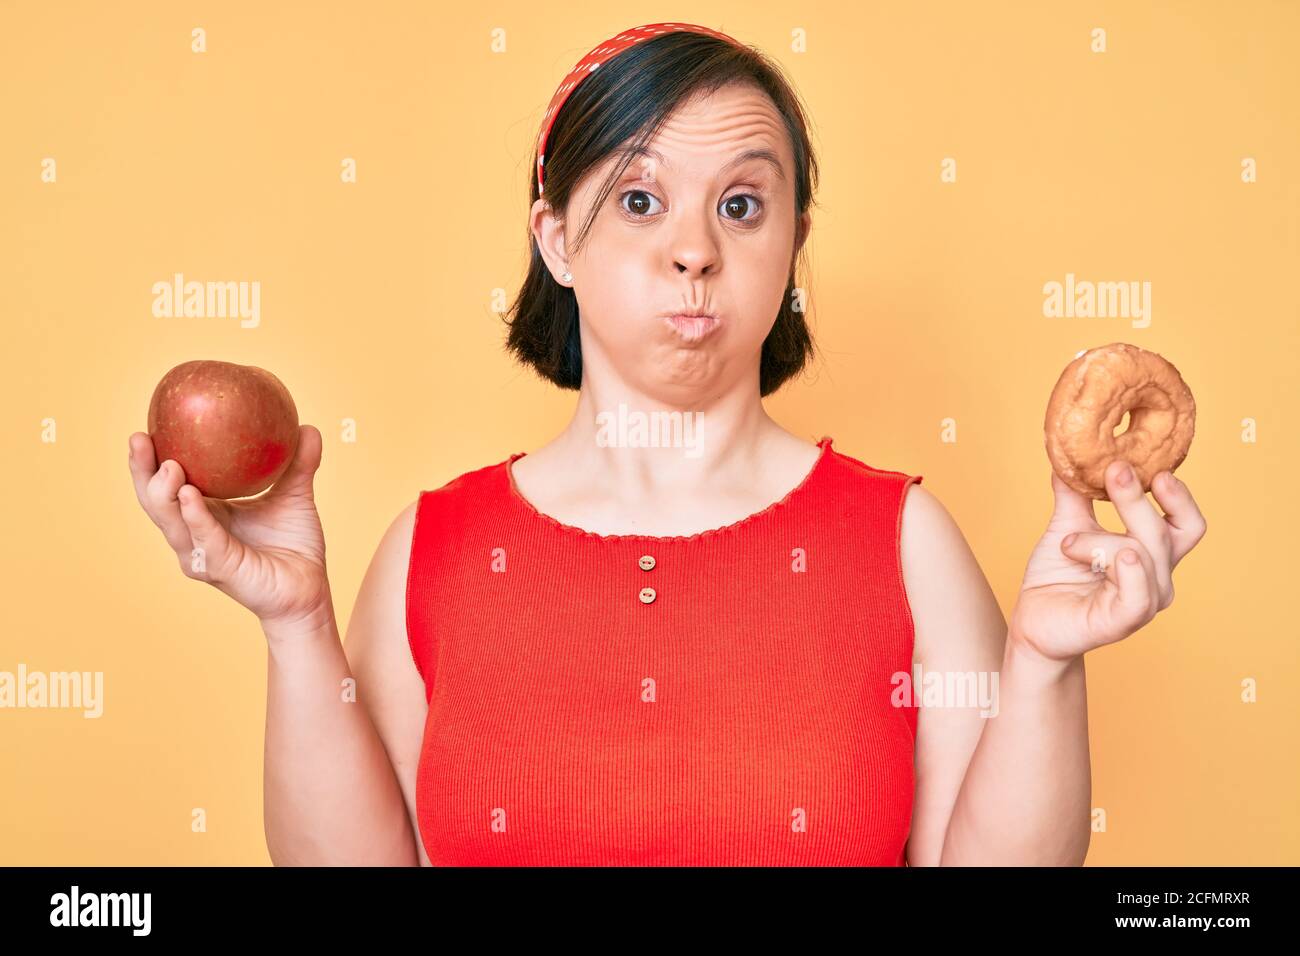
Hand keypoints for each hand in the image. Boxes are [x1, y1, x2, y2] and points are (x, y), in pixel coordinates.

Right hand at [127, 424, 333, 633]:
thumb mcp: (296, 495)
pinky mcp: (220, 569)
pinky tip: (189, 495)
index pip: (167, 484)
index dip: (151, 459)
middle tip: (139, 438)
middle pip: (155, 502)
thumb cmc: (294, 545)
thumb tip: (307, 426)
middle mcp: (195, 535)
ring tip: (168, 465)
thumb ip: (298, 463)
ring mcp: (203, 554)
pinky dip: (196, 517)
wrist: (309, 589)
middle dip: (142, 471)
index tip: (146, 427)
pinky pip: (205, 540)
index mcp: (205, 514)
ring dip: (164, 493)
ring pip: (171, 523)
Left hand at [1008, 460, 1206, 664]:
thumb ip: (1074, 493)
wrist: (1032, 621)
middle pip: (1166, 532)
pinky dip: (1129, 570)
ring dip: (1100, 540)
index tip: (1153, 466)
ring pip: (1141, 554)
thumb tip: (1070, 450)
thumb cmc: (1056, 577)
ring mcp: (1142, 600)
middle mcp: (1155, 577)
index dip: (1177, 495)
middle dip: (1137, 499)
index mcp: (1151, 553)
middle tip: (1114, 470)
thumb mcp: (1066, 526)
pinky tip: (1118, 556)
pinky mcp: (1123, 621)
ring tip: (1068, 541)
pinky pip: (1138, 594)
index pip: (1186, 522)